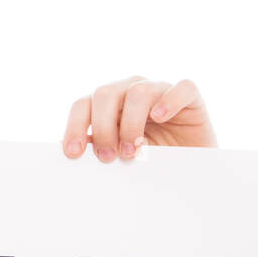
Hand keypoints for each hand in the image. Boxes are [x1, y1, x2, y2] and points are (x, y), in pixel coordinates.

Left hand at [63, 75, 217, 161]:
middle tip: (109, 157)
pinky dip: (169, 100)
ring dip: (131, 123)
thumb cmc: (151, 160)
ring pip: (138, 91)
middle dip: (103, 128)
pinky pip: (180, 88)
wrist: (191, 168)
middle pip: (105, 94)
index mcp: (108, 105)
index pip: (83, 104)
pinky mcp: (189, 96)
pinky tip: (160, 117)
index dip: (75, 126)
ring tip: (133, 150)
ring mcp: (160, 90)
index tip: (74, 153)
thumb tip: (66, 150)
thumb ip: (99, 147)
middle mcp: (130, 91)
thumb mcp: (120, 156)